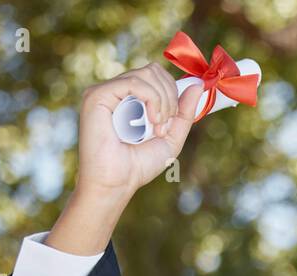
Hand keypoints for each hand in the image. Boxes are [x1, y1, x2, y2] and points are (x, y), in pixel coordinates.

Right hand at [74, 63, 204, 202]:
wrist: (116, 183)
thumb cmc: (138, 165)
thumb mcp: (171, 138)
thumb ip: (184, 113)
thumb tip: (199, 84)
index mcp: (129, 98)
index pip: (156, 75)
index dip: (173, 91)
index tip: (173, 120)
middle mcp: (115, 91)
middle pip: (153, 70)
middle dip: (170, 96)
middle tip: (165, 126)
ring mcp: (105, 91)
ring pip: (146, 74)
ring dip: (163, 101)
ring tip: (158, 128)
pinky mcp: (97, 95)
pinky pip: (133, 82)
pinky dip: (151, 100)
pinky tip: (152, 121)